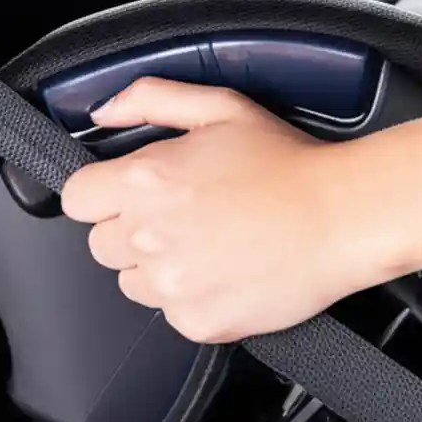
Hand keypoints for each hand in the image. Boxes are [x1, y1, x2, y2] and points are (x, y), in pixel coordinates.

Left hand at [61, 78, 379, 343]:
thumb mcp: (220, 106)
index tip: (129, 194)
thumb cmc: (290, 163)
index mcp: (145, 180)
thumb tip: (104, 111)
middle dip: (132, 230)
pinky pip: (170, 315)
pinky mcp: (196, 322)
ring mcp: (171, 285)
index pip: (77, 199)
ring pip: (132, 283)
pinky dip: (192, 299)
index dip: (103, 194)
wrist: (344, 217)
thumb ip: (150, 100)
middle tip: (183, 216)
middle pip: (101, 244)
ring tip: (210, 244)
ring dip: (158, 268)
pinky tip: (227, 271)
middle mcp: (149, 236)